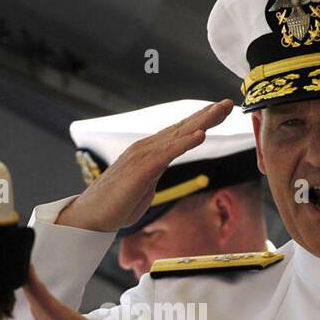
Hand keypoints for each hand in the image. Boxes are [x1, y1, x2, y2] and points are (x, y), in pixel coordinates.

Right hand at [58, 99, 234, 231]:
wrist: (91, 217)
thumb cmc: (115, 205)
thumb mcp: (143, 185)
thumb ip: (154, 174)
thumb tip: (160, 169)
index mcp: (149, 152)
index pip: (179, 132)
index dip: (200, 120)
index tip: (219, 111)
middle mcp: (147, 148)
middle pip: (182, 127)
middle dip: (207, 114)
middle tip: (228, 102)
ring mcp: (143, 156)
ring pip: (178, 135)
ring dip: (202, 122)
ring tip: (220, 111)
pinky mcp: (141, 169)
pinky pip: (168, 154)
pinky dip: (185, 143)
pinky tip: (201, 135)